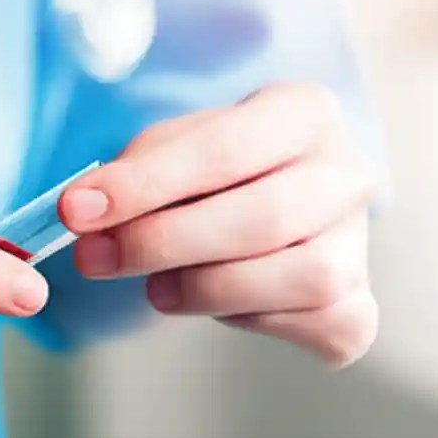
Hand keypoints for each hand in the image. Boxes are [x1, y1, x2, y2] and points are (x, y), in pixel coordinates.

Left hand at [59, 82, 378, 367]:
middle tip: (93, 258)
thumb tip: (85, 215)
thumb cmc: (208, 172)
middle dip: (163, 243)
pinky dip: (258, 322)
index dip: (146, 184)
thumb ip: (134, 177)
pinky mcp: (359, 305)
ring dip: (209, 289)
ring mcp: (360, 241)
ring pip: (303, 277)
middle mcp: (348, 171)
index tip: (77, 209)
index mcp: (304, 112)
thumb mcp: (167, 151)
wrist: (258, 201)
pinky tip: (221, 305)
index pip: (227, 147)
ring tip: (158, 287)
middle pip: (265, 217)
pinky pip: (323, 325)